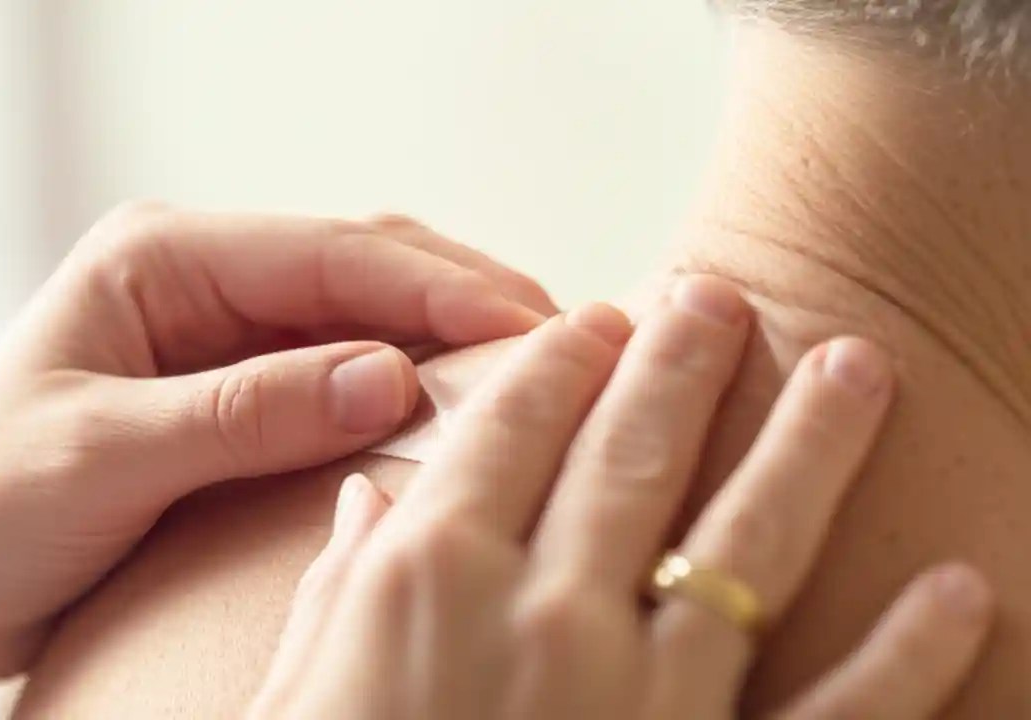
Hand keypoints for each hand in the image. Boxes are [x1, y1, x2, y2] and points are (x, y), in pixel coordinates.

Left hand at [0, 205, 554, 717]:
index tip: (534, 326)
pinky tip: (456, 411)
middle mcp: (196, 284)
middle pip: (361, 270)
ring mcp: (218, 341)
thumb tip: (391, 376)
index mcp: (158, 258)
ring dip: (444, 340)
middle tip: (565, 344)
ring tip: (537, 373)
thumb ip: (249, 412)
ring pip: (360, 318)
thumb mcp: (106, 456)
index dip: (440, 287)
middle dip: (462, 301)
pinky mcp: (228, 400)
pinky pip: (336, 375)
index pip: (332, 253)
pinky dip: (402, 388)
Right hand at [253, 276, 993, 718]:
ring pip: (749, 542)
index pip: (512, 424)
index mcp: (430, 580)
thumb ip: (333, 592)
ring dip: (811, 445)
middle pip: (633, 452)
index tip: (599, 316)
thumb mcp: (290, 697)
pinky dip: (909, 656)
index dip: (563, 357)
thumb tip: (366, 503)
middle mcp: (545, 617)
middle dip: (683, 359)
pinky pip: (834, 714)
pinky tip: (960, 590)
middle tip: (719, 295)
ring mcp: (644, 701)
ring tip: (857, 366)